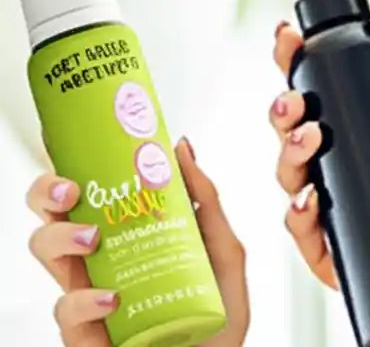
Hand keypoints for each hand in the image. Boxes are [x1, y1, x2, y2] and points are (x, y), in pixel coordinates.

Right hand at [26, 140, 249, 345]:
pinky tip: (113, 298)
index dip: (70, 167)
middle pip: (51, 216)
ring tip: (92, 237)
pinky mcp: (85, 333)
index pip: (85, 196)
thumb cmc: (217, 314)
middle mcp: (99, 262)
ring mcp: (88, 295)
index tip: (74, 144)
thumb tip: (183, 147)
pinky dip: (85, 301)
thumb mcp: (223, 251)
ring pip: (44, 253)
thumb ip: (205, 202)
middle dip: (47, 193)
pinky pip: (66, 311)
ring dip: (60, 237)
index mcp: (125, 237)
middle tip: (72, 190)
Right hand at [269, 22, 369, 291]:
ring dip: (289, 152)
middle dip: (284, 107)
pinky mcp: (328, 249)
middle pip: (292, 129)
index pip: (324, 92)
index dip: (297, 63)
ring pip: (287, 173)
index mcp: (365, 135)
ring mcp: (329, 207)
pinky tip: (313, 199)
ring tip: (310, 140)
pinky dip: (300, 210)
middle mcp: (339, 167)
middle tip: (295, 102)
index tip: (287, 40)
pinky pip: (299, 228)